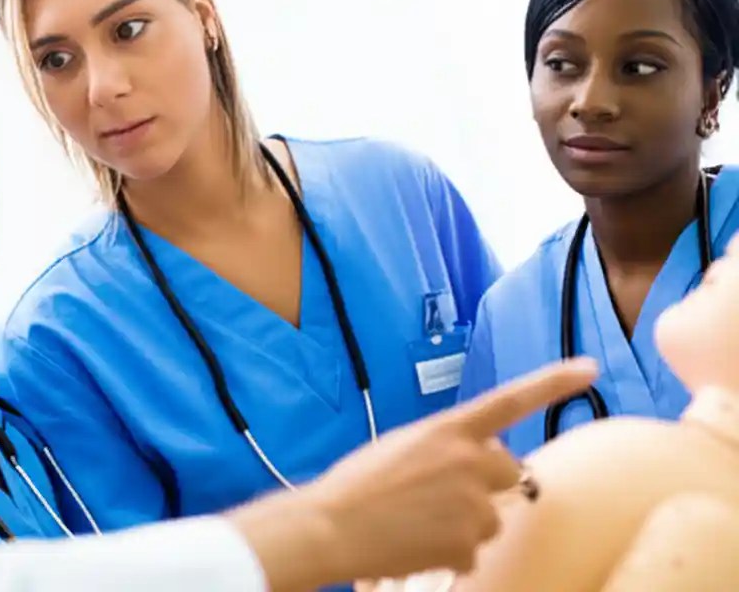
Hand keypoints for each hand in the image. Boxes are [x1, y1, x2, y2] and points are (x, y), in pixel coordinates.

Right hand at [228, 358, 597, 591]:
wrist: (332, 526)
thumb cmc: (357, 485)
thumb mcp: (402, 446)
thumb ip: (445, 446)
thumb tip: (476, 464)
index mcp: (449, 429)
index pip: (511, 400)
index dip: (554, 382)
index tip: (589, 367)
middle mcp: (470, 461)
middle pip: (510, 471)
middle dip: (489, 483)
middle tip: (447, 494)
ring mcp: (473, 504)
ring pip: (492, 516)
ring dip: (466, 522)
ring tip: (418, 522)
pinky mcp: (469, 544)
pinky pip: (474, 551)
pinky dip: (451, 552)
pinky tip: (418, 544)